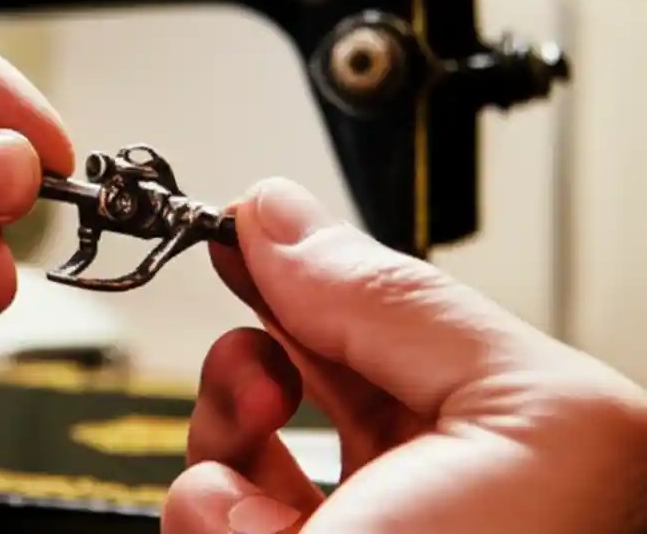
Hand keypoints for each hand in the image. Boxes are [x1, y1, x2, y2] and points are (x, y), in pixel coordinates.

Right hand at [163, 179, 646, 532]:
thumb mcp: (515, 422)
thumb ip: (398, 301)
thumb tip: (284, 214)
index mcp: (507, 439)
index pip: (398, 321)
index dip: (320, 265)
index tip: (247, 225)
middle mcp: (423, 491)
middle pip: (309, 369)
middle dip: (267, 343)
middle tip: (259, 344)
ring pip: (238, 438)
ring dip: (230, 428)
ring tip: (256, 450)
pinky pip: (200, 511)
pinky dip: (212, 512)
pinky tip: (252, 532)